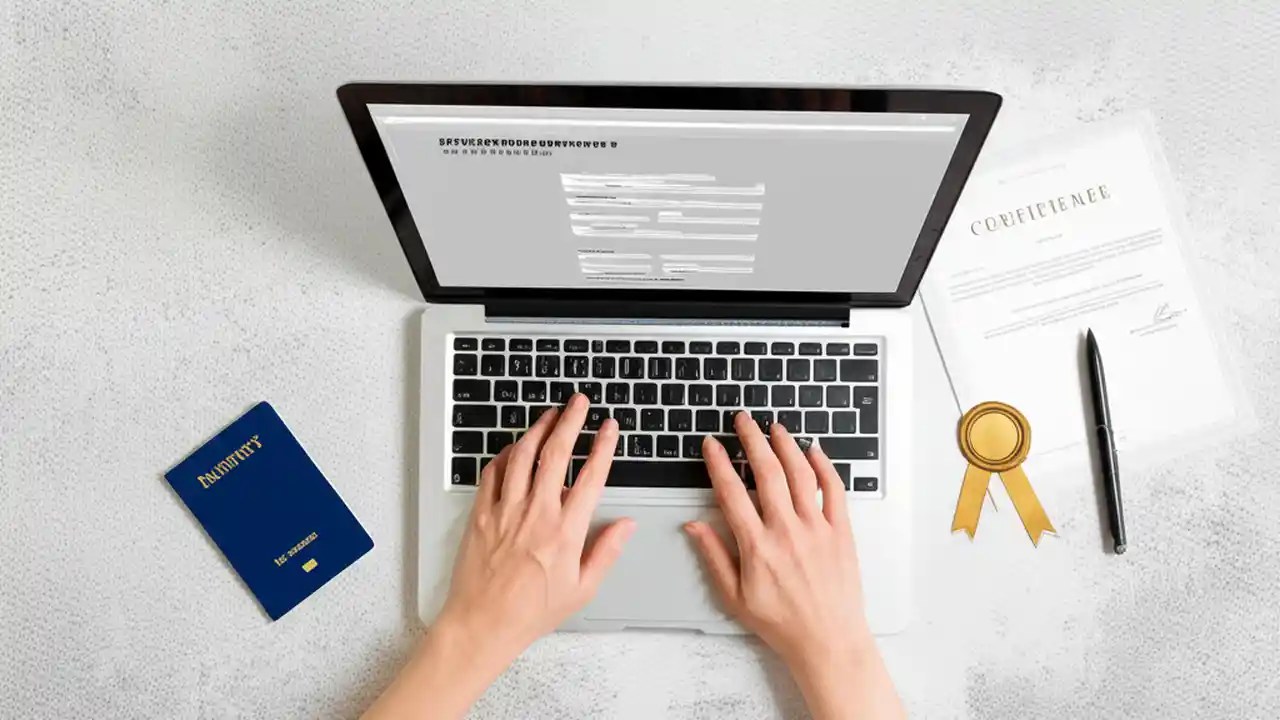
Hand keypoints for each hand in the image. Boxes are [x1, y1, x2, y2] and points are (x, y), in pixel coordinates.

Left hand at [363, 395, 632, 719]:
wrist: (482, 624)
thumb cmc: (531, 612)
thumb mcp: (582, 589)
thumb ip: (606, 552)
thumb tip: (626, 525)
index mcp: (565, 531)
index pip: (590, 476)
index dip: (603, 446)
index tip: (609, 428)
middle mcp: (535, 513)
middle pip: (555, 452)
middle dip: (571, 420)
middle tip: (579, 402)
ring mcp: (505, 510)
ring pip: (522, 454)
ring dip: (538, 429)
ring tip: (549, 415)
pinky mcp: (480, 514)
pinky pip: (492, 473)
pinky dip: (504, 455)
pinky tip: (513, 448)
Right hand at [685, 412, 902, 719]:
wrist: (827, 640)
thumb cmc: (781, 623)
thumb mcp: (734, 596)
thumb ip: (714, 556)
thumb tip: (693, 526)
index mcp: (757, 546)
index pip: (731, 492)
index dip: (719, 463)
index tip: (711, 444)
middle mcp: (787, 531)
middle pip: (767, 472)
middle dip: (751, 440)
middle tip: (742, 420)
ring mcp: (817, 528)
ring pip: (801, 473)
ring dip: (786, 445)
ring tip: (774, 427)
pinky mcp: (841, 531)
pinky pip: (834, 489)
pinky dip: (824, 465)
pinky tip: (814, 450)